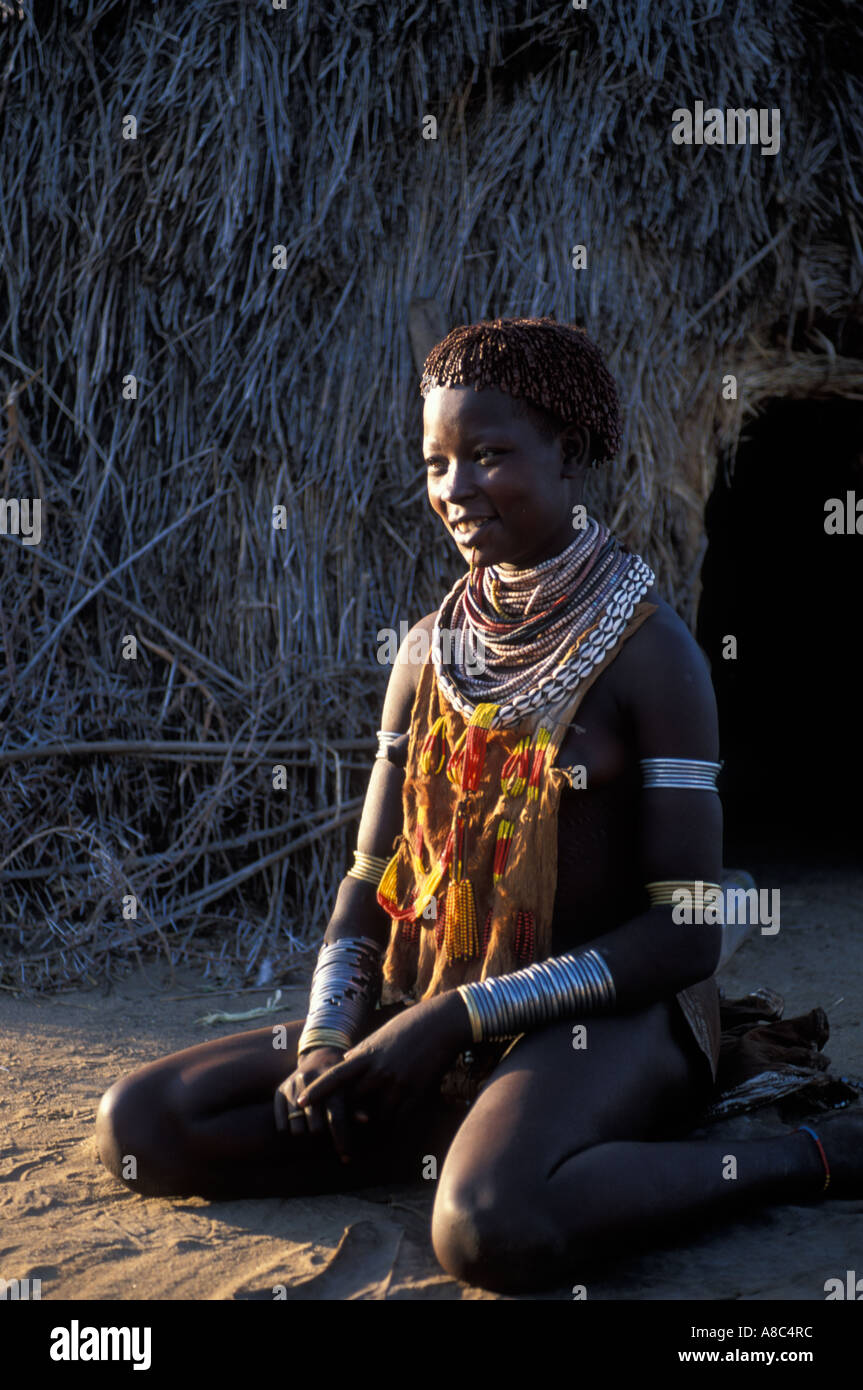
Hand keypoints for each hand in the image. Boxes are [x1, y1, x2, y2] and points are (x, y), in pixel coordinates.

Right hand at [275, 1046, 366, 1158]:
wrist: (319, 1053)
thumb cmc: (340, 1078)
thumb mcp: (349, 1088)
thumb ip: (355, 1104)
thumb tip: (367, 1120)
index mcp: (331, 1083)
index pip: (336, 1119)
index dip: (342, 1141)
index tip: (347, 1158)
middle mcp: (310, 1083)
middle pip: (316, 1129)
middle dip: (323, 1142)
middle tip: (330, 1147)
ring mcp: (292, 1087)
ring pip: (296, 1130)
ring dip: (305, 1139)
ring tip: (312, 1141)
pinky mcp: (279, 1092)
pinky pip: (281, 1125)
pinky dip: (290, 1132)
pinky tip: (299, 1132)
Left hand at [294, 991, 471, 1160]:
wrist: (442, 1022)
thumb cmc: (410, 1025)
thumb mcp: (380, 1035)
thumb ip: (362, 1053)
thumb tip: (344, 1062)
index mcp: (367, 1054)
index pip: (335, 1075)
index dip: (317, 1090)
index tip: (300, 1103)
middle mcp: (379, 1071)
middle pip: (351, 1104)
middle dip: (341, 1123)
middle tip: (329, 1139)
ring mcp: (398, 1084)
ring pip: (375, 1118)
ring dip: (367, 1132)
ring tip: (356, 1150)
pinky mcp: (417, 1094)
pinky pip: (398, 1120)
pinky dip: (389, 1130)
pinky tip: (385, 1138)